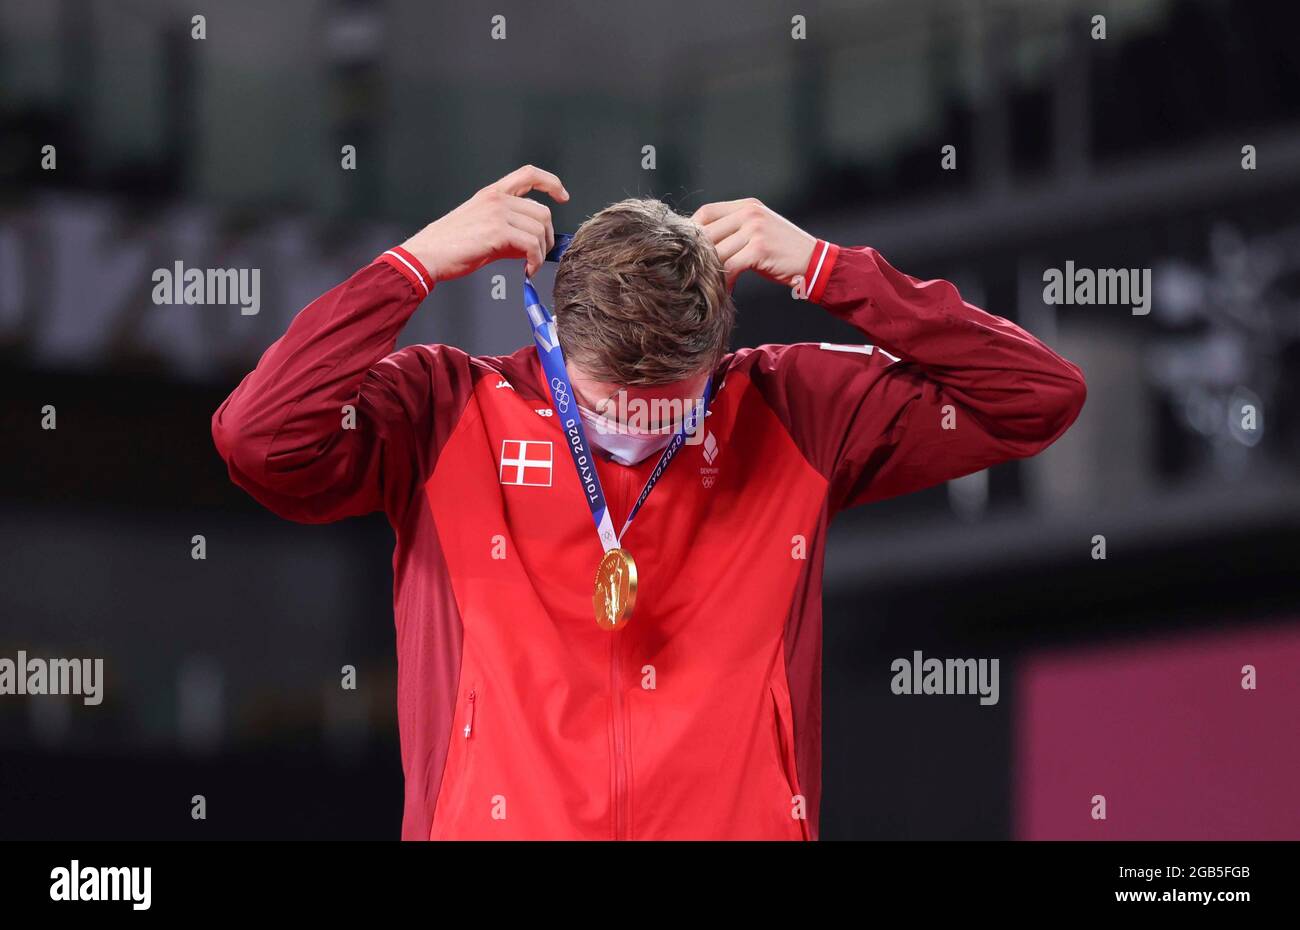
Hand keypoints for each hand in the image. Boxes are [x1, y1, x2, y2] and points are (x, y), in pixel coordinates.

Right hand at [400, 165, 569, 280]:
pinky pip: (532, 246)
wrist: (428, 254)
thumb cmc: (450, 245)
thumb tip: (531, 245)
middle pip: (542, 211)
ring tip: (530, 264)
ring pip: (540, 229)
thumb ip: (509, 230)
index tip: (562, 195)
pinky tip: (527, 270)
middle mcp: (496, 199)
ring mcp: (498, 214)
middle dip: (548, 236)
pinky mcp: (498, 233)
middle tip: (539, 253)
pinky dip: (535, 261)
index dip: (551, 182)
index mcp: (492, 194)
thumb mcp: (482, 229)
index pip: (529, 174)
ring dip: (540, 252)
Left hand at [691, 198, 816, 289]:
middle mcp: (749, 213)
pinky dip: (724, 280)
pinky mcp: (759, 248)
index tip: (687, 251)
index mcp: (747, 206)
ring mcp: (755, 229)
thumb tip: (702, 246)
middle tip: (692, 274)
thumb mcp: (758, 233)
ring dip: (711, 271)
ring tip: (707, 286)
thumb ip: (734, 232)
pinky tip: (725, 290)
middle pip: (708, 232)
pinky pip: (730, 266)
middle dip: (698, 256)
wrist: (815, 263)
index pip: (707, 212)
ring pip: (717, 251)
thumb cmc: (784, 254)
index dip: (692, 231)